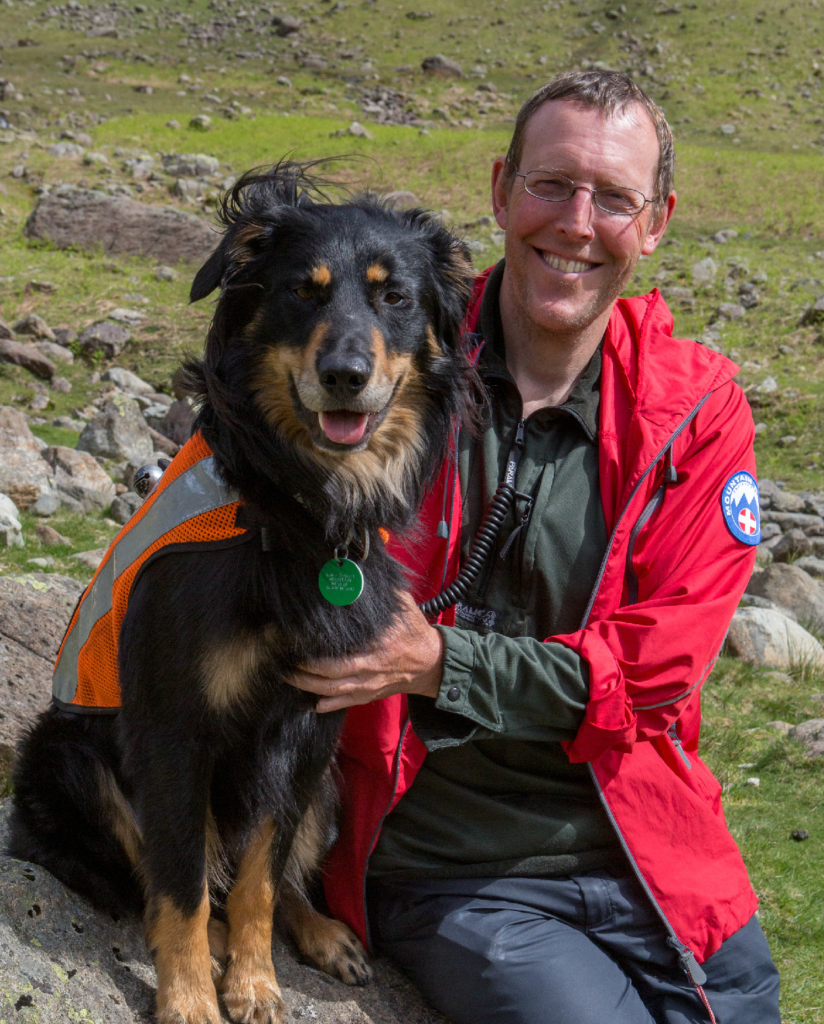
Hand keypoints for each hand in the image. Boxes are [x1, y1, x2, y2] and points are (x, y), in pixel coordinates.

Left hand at [290, 590, 443, 712]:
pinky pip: (339, 704)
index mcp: (376, 647)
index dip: (313, 648)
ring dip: (305, 686)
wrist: (430, 663)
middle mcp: (368, 669)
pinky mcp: (366, 696)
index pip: (339, 650)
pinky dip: (321, 704)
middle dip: (301, 670)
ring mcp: (366, 686)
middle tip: (281, 659)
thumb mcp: (403, 606)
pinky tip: (306, 699)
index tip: (294, 637)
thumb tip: (360, 568)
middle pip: (327, 674)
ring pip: (329, 692)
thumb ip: (382, 590)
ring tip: (286, 675)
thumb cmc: (414, 632)